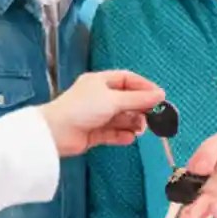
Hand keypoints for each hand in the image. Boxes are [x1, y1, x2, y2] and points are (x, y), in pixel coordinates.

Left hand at [39, 70, 164, 156]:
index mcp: (100, 82)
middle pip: (126, 100)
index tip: (159, 96)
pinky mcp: (93, 133)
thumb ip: (138, 99)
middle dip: (140, 108)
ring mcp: (95, 115)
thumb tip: (160, 95)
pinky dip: (122, 135)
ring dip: (132, 123)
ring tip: (141, 129)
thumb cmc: (81, 109)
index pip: (127, 79)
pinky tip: (129, 138)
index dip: (144, 87)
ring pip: (120, 118)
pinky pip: (112, 133)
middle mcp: (98, 97)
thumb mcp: (113, 100)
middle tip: (153, 116)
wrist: (56, 133)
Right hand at [173, 132, 216, 217]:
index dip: (179, 184)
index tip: (190, 177)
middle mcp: (200, 190)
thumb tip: (197, 167)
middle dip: (183, 213)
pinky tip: (216, 211)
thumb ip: (209, 150)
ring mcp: (214, 201)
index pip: (180, 182)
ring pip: (199, 213)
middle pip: (186, 203)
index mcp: (194, 172)